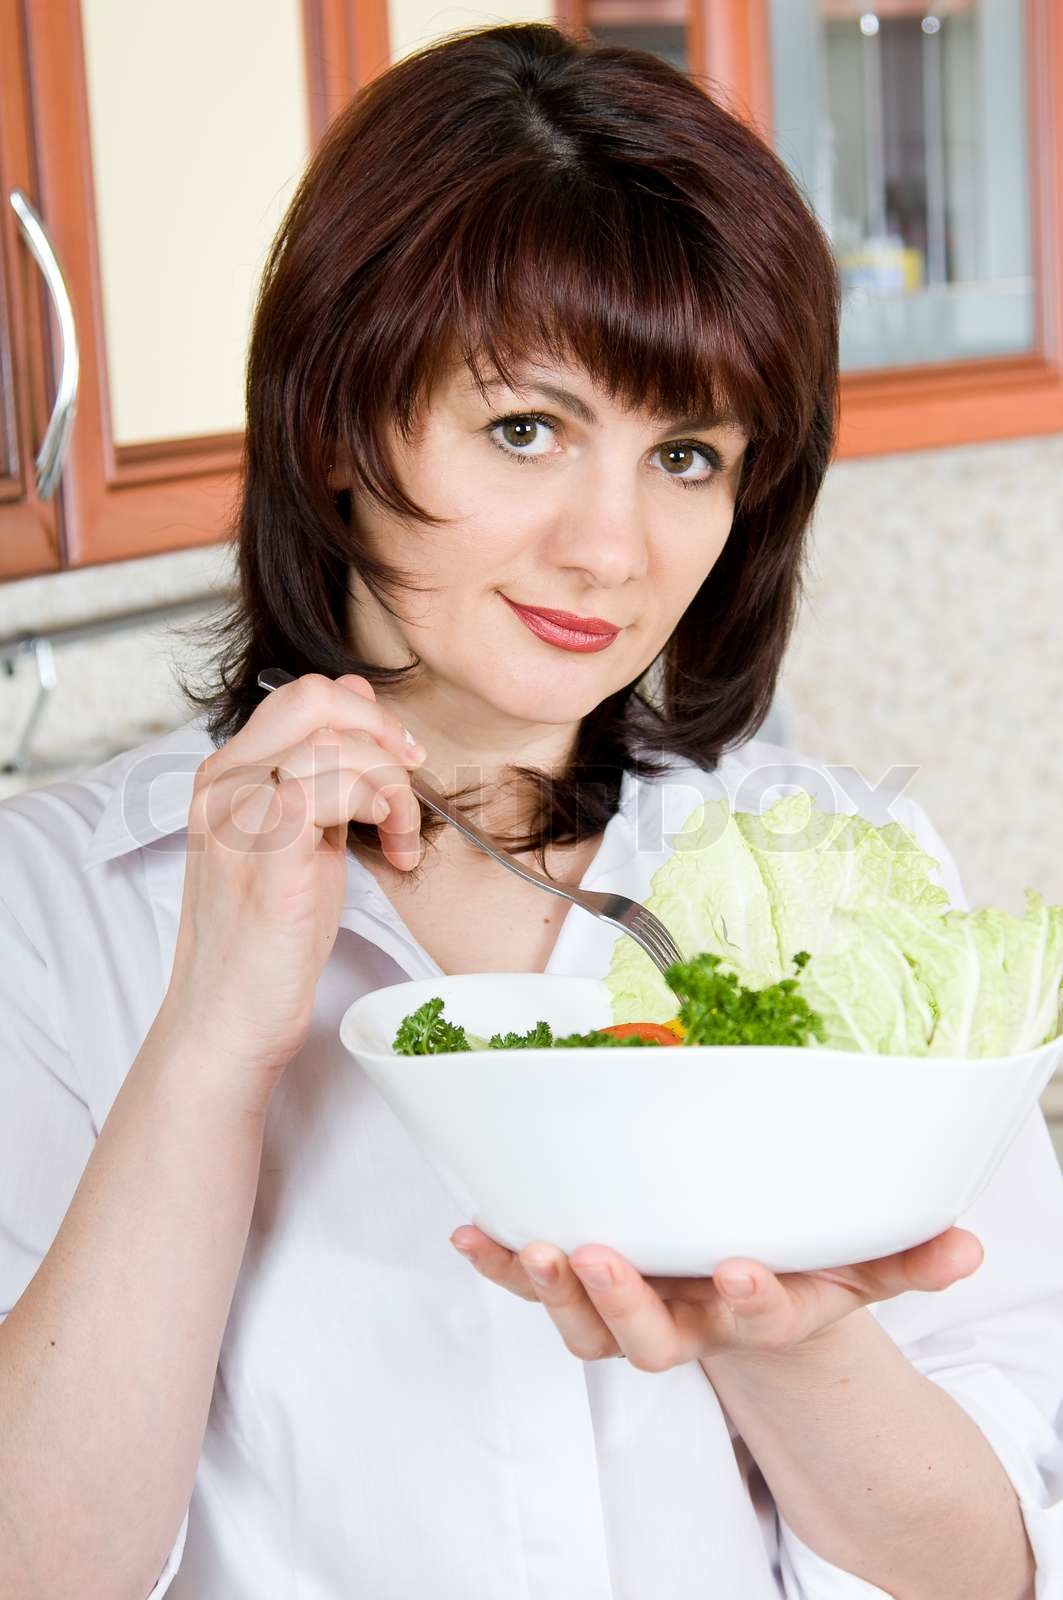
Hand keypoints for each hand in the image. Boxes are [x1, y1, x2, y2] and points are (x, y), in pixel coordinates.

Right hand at [158, 672, 425, 1108]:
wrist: (226, 1021)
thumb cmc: (266, 939)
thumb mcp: (300, 837)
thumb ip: (322, 773)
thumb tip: (360, 700)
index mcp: (226, 774)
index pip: (305, 696)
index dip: (368, 718)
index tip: (401, 763)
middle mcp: (222, 785)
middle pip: (317, 700)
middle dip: (384, 736)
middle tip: (404, 792)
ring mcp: (238, 819)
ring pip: (333, 746)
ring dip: (390, 787)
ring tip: (398, 837)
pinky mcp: (265, 859)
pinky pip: (327, 790)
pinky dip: (376, 809)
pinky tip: (390, 849)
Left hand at [449, 1224, 982, 1368]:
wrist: (735, 1288)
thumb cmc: (796, 1265)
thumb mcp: (856, 1261)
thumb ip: (905, 1257)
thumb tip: (968, 1247)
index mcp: (753, 1311)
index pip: (755, 1316)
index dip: (748, 1301)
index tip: (736, 1270)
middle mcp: (683, 1324)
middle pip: (646, 1341)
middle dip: (620, 1303)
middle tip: (597, 1254)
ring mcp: (628, 1309)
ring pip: (585, 1325)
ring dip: (552, 1289)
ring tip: (534, 1245)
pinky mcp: (583, 1286)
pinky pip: (536, 1285)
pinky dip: (502, 1263)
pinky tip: (472, 1232)